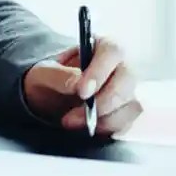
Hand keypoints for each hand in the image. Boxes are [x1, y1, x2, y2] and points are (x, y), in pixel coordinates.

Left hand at [21, 37, 141, 135]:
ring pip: (132, 104)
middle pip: (128, 79)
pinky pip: (128, 123)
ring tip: (74, 123)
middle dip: (103, 102)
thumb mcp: (44, 73)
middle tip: (73, 116)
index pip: (112, 51)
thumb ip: (59, 75)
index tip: (82, 92)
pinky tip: (88, 129)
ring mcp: (128, 89)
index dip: (100, 71)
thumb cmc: (51, 78)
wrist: (52, 98)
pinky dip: (108, 129)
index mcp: (102, 45)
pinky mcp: (127, 112)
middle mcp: (121, 65)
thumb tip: (77, 84)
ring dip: (105, 120)